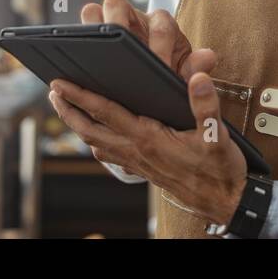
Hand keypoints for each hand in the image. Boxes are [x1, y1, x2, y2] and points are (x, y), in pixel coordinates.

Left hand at [46, 0, 245, 223]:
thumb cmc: (219, 169)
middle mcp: (136, 150)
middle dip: (68, 111)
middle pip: (89, 129)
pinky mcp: (141, 168)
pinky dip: (95, 140)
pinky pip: (109, 153)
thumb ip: (205, 105)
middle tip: (53, 92)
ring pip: (95, 142)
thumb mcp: (217, 134)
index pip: (106, 112)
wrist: (224, 201)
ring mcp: (136, 162)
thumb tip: (197, 77)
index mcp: (148, 137)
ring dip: (77, 125)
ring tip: (67, 108)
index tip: (61, 84)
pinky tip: (96, 133)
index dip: (80, 97)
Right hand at [79, 0, 217, 79]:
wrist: (150, 93)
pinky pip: (78, 35)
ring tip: (86, 51)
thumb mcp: (184, 78)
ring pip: (93, 14)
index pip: (161, 23)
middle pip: (118, 5)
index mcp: (161, 26)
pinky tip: (71, 71)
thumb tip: (208, 57)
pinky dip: (75, 46)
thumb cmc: (169, 80)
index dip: (160, 42)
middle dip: (116, 21)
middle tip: (116, 42)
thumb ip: (195, 68)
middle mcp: (134, 20)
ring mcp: (108, 28)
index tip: (160, 65)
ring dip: (89, 27)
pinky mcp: (91, 41)